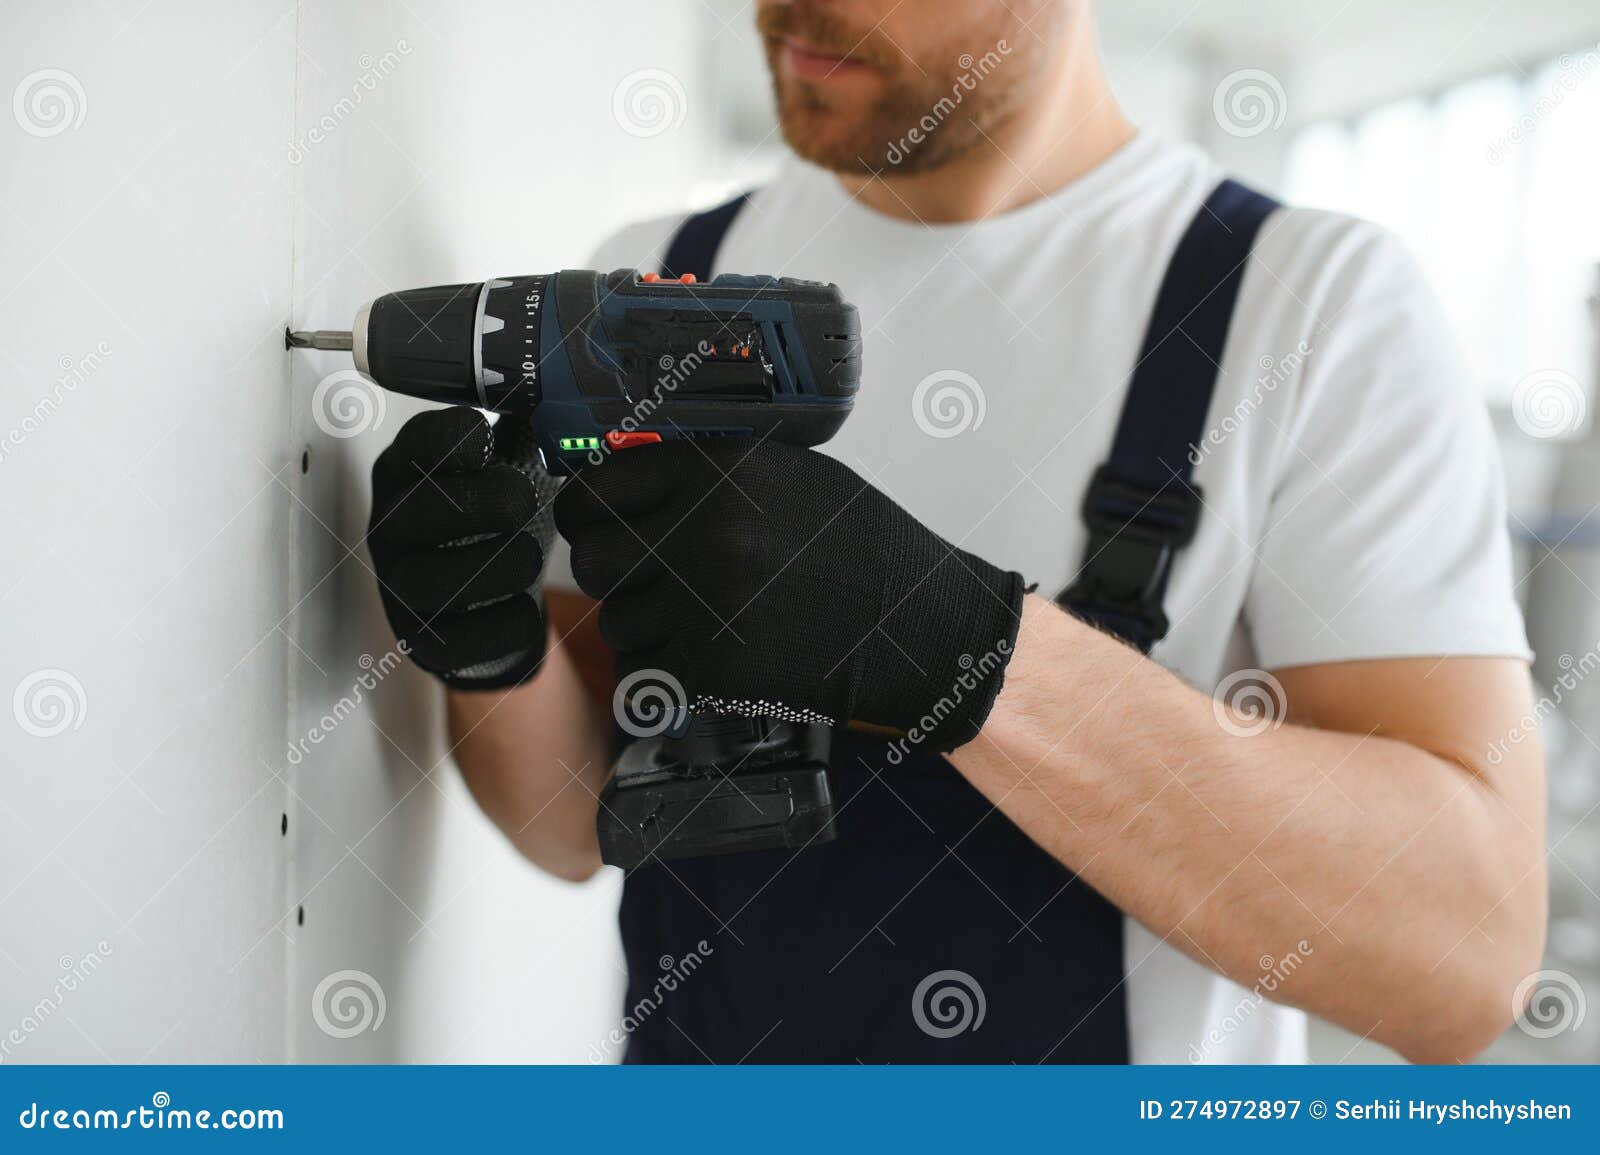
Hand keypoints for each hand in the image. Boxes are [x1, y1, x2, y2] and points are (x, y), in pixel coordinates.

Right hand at [367, 407, 556, 690]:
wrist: (498, 599)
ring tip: (530, 556)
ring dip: (487, 566)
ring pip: (426, 582)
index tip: (486, 439)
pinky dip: (496, 624)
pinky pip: (453, 639)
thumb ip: (528, 429)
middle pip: (416, 513)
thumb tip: (566, 397)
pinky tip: (527, 605)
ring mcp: (402, 587)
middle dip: (474, 505)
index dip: (448, 440)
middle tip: (523, 501)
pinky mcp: (425, 639)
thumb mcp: (511, 465)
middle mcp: (395, 527)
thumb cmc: (500, 522)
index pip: (417, 446)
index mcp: (413, 473)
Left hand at [554, 438, 1023, 749]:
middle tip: (648, 580)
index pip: (596, 490)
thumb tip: (626, 480)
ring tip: (705, 618)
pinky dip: (665, 671)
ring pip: (618, 620)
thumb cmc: (859, 548)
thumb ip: (705, 474)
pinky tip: (713, 653)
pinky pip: (644, 672)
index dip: (587, 513)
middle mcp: (706, 531)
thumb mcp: (789, 475)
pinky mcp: (714, 668)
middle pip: (593, 559)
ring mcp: (707, 603)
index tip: (592, 525)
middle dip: (612, 572)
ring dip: (646, 625)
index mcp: (720, 471)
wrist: (916, 625)